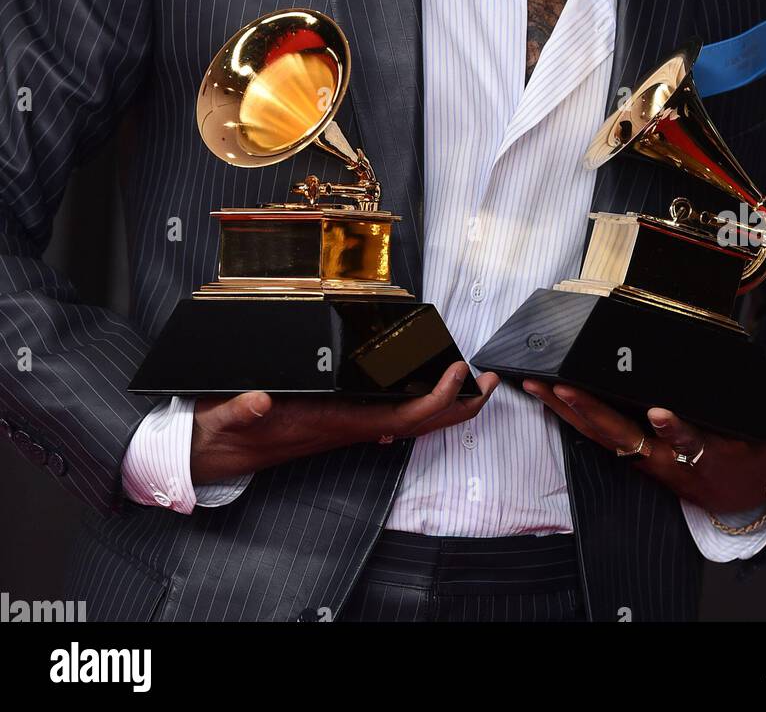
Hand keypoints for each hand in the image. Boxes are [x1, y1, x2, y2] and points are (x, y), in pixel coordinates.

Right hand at [191, 363, 498, 485]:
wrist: (217, 452)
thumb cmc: (227, 431)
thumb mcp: (228, 416)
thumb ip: (242, 409)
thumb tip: (259, 400)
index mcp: (336, 423)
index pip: (401, 418)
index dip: (437, 398)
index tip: (459, 370)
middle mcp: (351, 427)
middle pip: (421, 423)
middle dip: (462, 403)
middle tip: (492, 378)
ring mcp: (350, 425)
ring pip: (412, 420)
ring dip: (447, 401)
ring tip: (473, 378)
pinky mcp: (343, 419)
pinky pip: (393, 415)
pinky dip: (419, 400)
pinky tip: (426, 386)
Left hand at [522, 366, 765, 515]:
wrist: (735, 497)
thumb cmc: (750, 458)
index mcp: (702, 455)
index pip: (687, 441)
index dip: (674, 430)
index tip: (660, 414)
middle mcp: (663, 459)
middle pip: (623, 435)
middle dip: (591, 411)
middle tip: (562, 386)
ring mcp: (642, 457)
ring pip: (599, 435)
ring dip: (566, 411)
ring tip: (537, 384)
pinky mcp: (629, 451)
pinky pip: (594, 434)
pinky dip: (568, 415)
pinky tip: (545, 394)